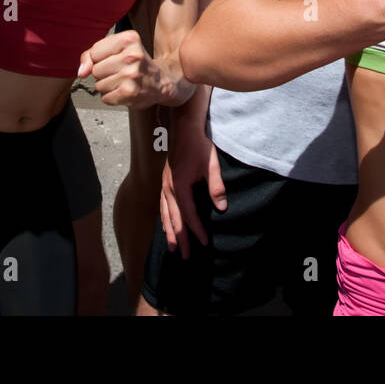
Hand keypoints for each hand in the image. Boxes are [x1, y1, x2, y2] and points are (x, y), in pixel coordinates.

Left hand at [77, 30, 193, 107]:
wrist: (161, 82)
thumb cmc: (134, 63)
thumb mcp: (116, 49)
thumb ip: (91, 54)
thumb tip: (81, 72)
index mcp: (130, 39)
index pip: (94, 52)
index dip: (99, 59)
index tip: (113, 59)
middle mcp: (132, 55)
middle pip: (95, 69)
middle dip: (103, 73)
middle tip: (120, 71)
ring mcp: (131, 75)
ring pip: (98, 84)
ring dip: (107, 86)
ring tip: (123, 81)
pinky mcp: (130, 92)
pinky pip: (105, 97)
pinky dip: (111, 97)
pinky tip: (124, 91)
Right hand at [159, 101, 224, 257]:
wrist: (184, 128)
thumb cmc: (199, 145)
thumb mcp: (211, 165)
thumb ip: (216, 186)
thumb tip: (221, 208)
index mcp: (179, 185)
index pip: (188, 214)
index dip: (196, 230)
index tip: (204, 242)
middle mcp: (168, 188)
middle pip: (173, 218)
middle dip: (179, 238)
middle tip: (185, 255)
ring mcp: (165, 185)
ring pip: (165, 214)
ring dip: (169, 231)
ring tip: (173, 247)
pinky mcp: (165, 182)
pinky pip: (163, 206)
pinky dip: (165, 219)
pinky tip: (167, 225)